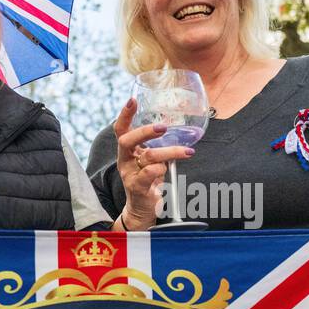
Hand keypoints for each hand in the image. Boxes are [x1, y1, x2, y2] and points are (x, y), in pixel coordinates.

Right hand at [113, 98, 195, 228]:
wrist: (142, 208)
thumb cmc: (148, 179)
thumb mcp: (151, 159)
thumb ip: (159, 146)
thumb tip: (180, 129)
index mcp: (127, 150)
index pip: (121, 129)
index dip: (125, 114)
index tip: (132, 100)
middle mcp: (125, 160)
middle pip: (126, 140)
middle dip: (145, 131)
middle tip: (163, 127)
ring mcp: (129, 174)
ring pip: (147, 156)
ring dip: (170, 152)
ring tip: (187, 152)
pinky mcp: (137, 187)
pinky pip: (149, 173)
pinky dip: (161, 169)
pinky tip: (168, 169)